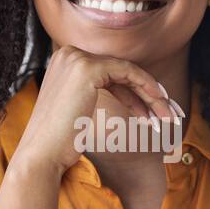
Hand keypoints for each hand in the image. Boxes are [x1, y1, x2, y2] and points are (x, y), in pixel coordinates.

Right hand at [11, 45, 181, 177]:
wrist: (42, 154)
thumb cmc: (60, 141)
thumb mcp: (80, 108)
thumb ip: (96, 93)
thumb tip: (131, 94)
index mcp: (64, 61)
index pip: (109, 72)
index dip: (134, 91)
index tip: (154, 110)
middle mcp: (68, 54)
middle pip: (120, 71)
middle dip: (147, 93)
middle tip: (167, 114)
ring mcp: (76, 59)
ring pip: (127, 71)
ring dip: (151, 95)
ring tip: (166, 117)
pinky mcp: (87, 69)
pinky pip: (128, 72)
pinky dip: (147, 87)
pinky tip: (159, 106)